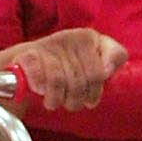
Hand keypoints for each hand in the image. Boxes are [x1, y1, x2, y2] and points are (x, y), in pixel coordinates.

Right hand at [0, 29, 126, 113]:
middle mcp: (69, 37)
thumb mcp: (95, 63)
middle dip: (76, 100)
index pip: (99, 73)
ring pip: (58, 80)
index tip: (89, 97)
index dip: (95, 92)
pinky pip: (38, 74)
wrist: (28, 65)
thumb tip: (107, 69)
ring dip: (56, 99)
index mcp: (89, 38)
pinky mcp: (27, 54)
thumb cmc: (66, 68)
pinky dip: (40, 87)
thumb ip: (114, 57)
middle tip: (71, 103)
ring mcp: (47, 45)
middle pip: (81, 81)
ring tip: (55, 102)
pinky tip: (41, 91)